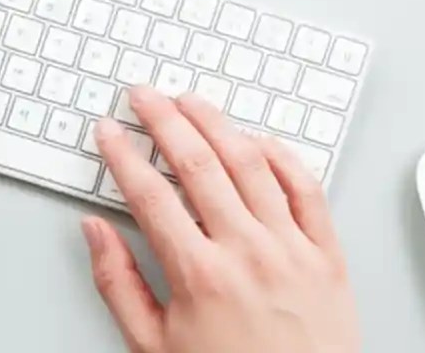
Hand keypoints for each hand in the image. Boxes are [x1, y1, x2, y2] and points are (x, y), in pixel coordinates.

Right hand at [83, 87, 358, 352]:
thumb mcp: (153, 346)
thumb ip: (119, 284)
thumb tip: (95, 232)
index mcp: (200, 276)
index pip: (150, 194)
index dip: (122, 155)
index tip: (109, 132)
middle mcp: (247, 253)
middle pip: (198, 164)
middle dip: (164, 119)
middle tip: (144, 96)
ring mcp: (292, 249)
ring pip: (251, 163)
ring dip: (216, 123)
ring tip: (191, 101)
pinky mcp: (328, 255)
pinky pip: (307, 188)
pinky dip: (281, 156)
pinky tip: (257, 140)